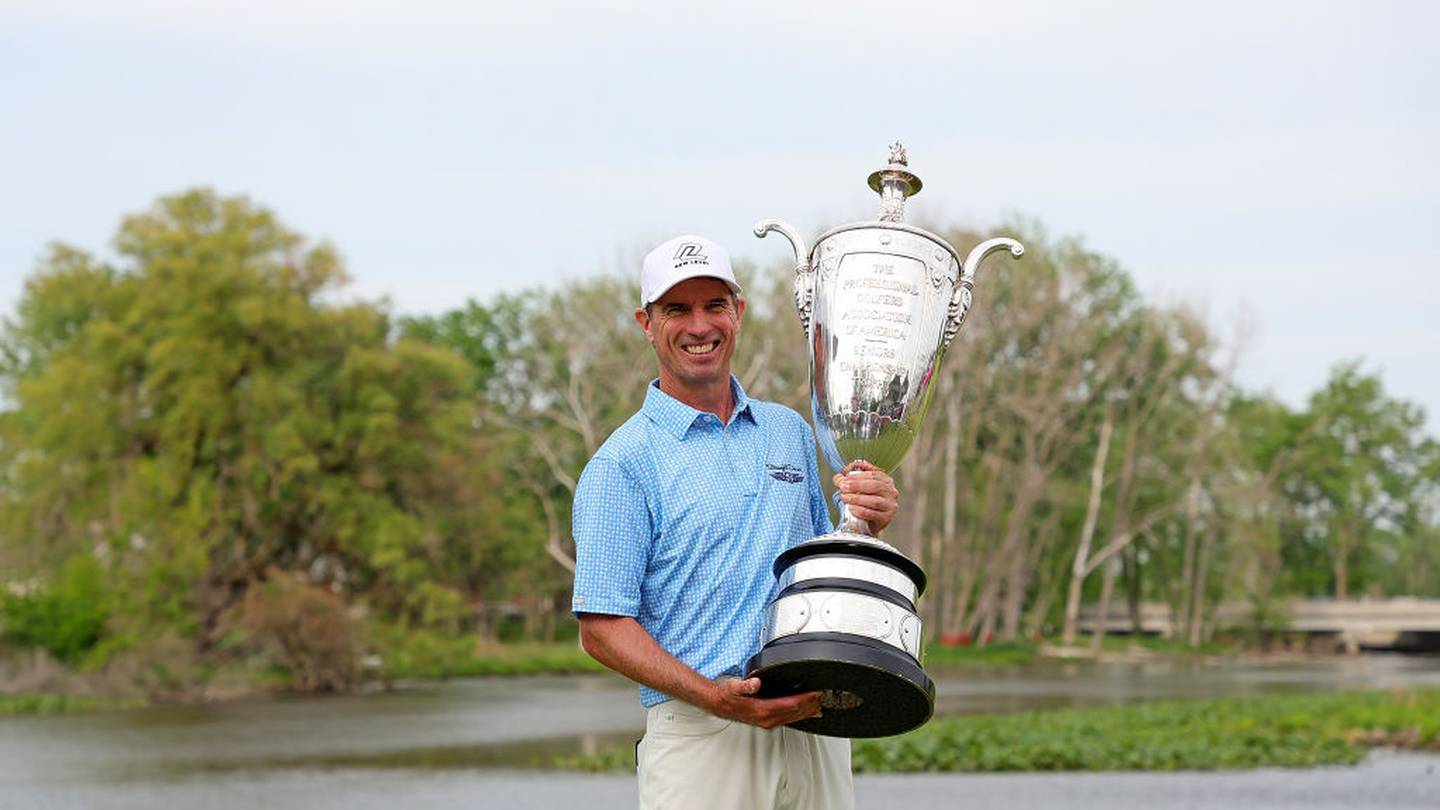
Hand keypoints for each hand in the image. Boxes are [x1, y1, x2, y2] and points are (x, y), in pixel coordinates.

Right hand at [707, 677, 821, 728]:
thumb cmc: (727, 695)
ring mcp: (769, 721)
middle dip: (810, 705)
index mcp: (762, 710)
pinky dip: (800, 715)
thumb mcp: (733, 687)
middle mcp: (768, 718)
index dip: (804, 699)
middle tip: (823, 697)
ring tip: (820, 705)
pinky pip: (789, 719)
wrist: (720, 705)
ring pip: (794, 718)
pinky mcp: (768, 721)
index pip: (789, 705)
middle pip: (795, 713)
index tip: (815, 693)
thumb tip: (755, 683)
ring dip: (807, 712)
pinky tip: (806, 713)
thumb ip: (745, 685)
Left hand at [834, 460, 898, 534]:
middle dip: (857, 485)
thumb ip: (849, 480)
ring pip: (875, 501)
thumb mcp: (858, 488)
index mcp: (886, 481)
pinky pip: (873, 514)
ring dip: (857, 499)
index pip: (874, 475)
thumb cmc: (865, 502)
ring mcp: (890, 506)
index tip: (846, 478)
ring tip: (844, 498)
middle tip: (843, 487)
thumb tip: (838, 478)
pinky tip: (851, 508)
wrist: (869, 523)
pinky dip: (861, 511)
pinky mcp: (886, 518)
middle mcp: (891, 492)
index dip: (859, 476)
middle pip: (876, 486)